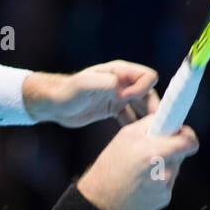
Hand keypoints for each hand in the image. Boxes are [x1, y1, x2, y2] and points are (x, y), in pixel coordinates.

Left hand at [25, 61, 159, 127]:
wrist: (54, 104)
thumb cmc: (68, 92)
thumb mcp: (86, 85)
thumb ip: (106, 84)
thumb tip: (124, 89)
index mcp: (119, 72)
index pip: (146, 77)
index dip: (145, 90)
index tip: (132, 102)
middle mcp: (121, 82)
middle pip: (148, 92)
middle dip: (153, 107)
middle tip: (155, 127)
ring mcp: (118, 95)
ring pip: (142, 105)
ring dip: (147, 117)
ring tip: (150, 134)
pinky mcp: (112, 108)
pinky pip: (131, 116)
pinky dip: (135, 125)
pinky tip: (136, 137)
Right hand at [76, 114, 198, 209]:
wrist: (100, 201)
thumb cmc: (110, 166)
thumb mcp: (125, 136)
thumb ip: (150, 123)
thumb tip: (168, 118)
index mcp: (155, 152)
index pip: (189, 142)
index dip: (187, 137)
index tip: (182, 135)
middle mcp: (164, 171)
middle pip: (180, 155)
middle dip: (169, 152)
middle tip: (149, 154)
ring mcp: (165, 187)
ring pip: (174, 169)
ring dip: (163, 167)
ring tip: (141, 172)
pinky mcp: (164, 199)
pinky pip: (167, 184)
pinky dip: (158, 182)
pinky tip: (141, 185)